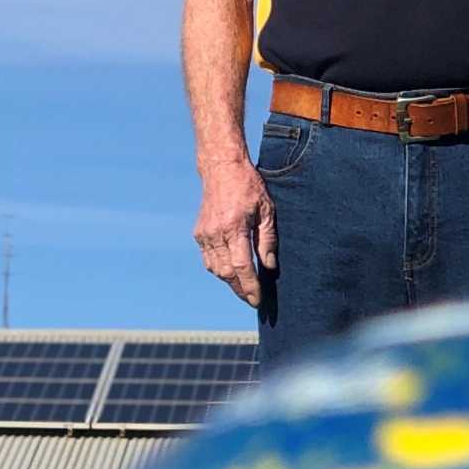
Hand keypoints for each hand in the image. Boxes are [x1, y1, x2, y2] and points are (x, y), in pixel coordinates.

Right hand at [193, 154, 275, 308]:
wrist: (221, 168)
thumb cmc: (248, 186)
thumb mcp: (266, 210)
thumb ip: (267, 240)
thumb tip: (269, 266)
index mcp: (234, 227)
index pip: (242, 266)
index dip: (250, 286)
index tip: (258, 299)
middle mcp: (216, 234)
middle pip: (227, 272)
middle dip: (240, 289)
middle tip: (253, 300)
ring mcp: (205, 234)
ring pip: (215, 269)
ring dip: (230, 281)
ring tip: (244, 288)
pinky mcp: (199, 233)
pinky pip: (208, 260)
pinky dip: (219, 270)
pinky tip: (230, 272)